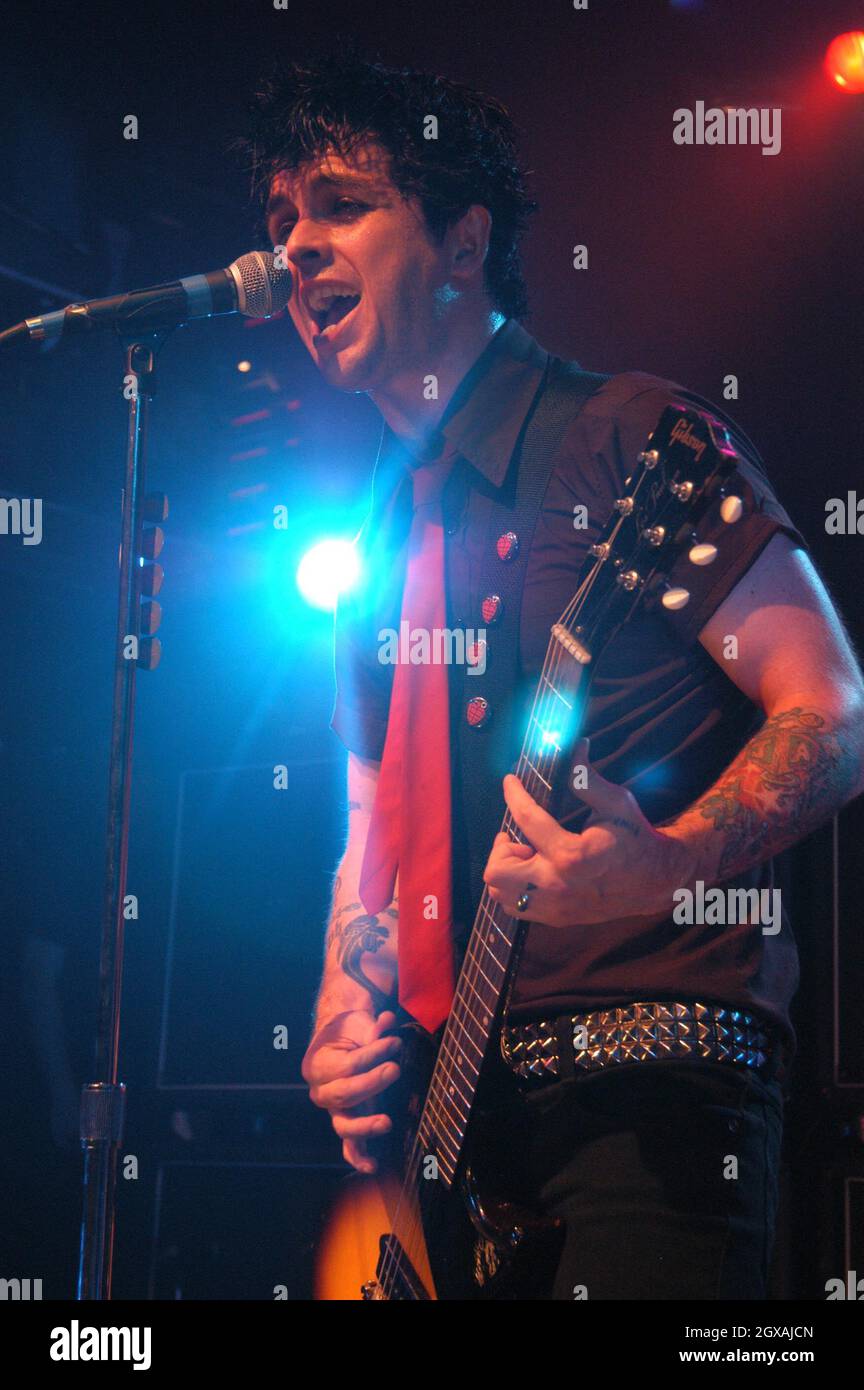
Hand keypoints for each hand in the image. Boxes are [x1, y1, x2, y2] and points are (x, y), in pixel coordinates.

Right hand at [301, 1009, 401, 1173]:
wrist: (340, 1042)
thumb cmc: (349, 1032)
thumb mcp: (358, 1026)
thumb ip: (372, 1029)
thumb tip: (386, 1022)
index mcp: (317, 1065)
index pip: (347, 1065)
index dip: (372, 1054)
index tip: (395, 1042)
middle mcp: (320, 1091)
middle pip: (344, 1094)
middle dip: (372, 1083)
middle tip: (395, 1069)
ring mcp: (333, 1111)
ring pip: (344, 1125)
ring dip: (365, 1125)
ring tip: (386, 1122)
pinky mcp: (347, 1122)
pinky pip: (349, 1145)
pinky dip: (358, 1157)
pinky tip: (371, 1166)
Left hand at [483, 739, 692, 926]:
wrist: (656, 881)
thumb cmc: (635, 837)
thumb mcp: (616, 802)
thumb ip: (587, 778)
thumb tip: (575, 747)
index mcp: (572, 855)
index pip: (526, 820)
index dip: (514, 794)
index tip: (510, 781)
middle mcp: (558, 886)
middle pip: (497, 870)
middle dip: (501, 847)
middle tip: (518, 836)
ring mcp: (555, 907)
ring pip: (499, 893)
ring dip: (507, 869)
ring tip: (528, 854)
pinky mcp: (556, 918)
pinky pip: (514, 908)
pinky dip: (516, 888)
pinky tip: (534, 871)